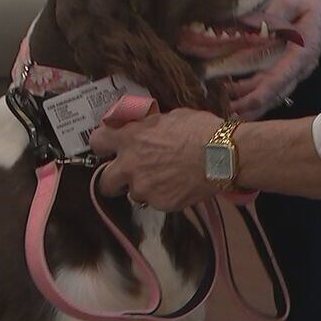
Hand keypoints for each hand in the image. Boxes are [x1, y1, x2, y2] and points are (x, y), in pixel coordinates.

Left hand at [90, 108, 223, 211]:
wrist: (223, 155)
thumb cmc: (201, 130)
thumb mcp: (170, 116)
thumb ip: (149, 125)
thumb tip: (144, 126)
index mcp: (130, 137)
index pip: (96, 142)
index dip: (102, 145)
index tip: (108, 148)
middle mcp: (130, 165)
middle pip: (105, 182)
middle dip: (114, 179)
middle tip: (129, 174)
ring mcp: (144, 188)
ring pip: (133, 194)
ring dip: (143, 188)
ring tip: (163, 180)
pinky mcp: (161, 203)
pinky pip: (156, 202)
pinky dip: (164, 196)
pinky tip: (179, 186)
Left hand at [228, 0, 320, 120]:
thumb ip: (270, 16)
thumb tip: (244, 26)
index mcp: (303, 52)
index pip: (280, 79)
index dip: (260, 94)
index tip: (242, 105)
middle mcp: (300, 67)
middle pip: (275, 94)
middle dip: (250, 107)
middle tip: (225, 114)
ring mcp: (293, 70)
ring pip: (271, 93)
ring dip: (248, 102)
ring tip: (223, 107)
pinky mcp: (286, 67)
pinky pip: (269, 85)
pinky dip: (251, 92)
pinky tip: (232, 95)